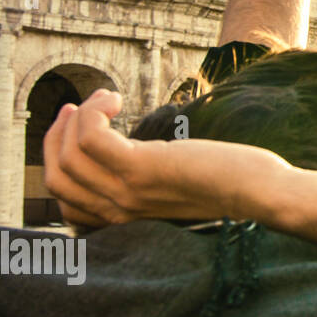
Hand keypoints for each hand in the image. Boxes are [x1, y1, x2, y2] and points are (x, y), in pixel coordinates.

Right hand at [42, 90, 293, 227]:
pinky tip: (113, 99)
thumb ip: (152, 182)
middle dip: (56, 138)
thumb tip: (139, 157)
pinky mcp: (142, 169)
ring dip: (77, 118)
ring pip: (68, 156)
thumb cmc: (229, 182)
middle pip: (58, 178)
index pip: (66, 202)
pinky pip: (91, 137)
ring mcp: (128, 192)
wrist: (260, 192)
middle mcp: (120, 210)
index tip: (74, 131)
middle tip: (74, 109)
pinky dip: (93, 111)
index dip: (60, 162)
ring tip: (101, 99)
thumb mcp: (178, 187)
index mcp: (126, 217)